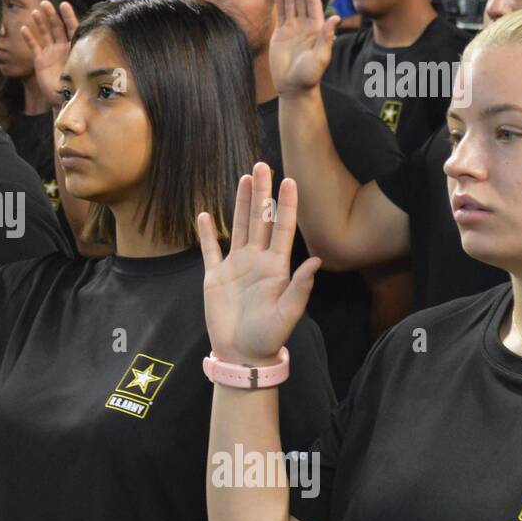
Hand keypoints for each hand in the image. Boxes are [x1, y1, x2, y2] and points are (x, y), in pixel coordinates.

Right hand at [21, 0, 78, 108]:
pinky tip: (24, 29)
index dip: (68, 16)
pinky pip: (34, 46)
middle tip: (45, 3)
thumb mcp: (84, 72)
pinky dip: (29, 38)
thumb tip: (102, 52)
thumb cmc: (78, 87)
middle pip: (56, 27)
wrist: (65, 100)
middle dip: (51, 15)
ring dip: (40, 22)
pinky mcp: (40, 61)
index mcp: (75, 47)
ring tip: (35, 11)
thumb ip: (88, 60)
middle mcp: (62, 47)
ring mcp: (51, 53)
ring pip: (45, 34)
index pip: (72, 27)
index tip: (64, 5)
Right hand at [198, 163, 318, 365]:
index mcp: (276, 267)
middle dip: (262, 193)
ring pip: (238, 227)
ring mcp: (236, 266)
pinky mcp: (215, 277)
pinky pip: (210, 250)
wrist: (242, 355)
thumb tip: (317, 262)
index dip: (286, 204)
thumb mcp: (288, 313)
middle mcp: (257, 261)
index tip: (289, 180)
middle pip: (260, 219)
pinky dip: (206, 233)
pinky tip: (204, 215)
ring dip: (240, 203)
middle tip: (262, 165)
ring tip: (243, 179)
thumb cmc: (268, 337)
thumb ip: (300, 287)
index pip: (283, 228)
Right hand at [269, 0, 338, 95]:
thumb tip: (335, 18)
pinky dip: (280, 2)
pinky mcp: (281, 34)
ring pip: (291, 4)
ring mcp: (293, 29)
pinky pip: (281, 14)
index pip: (312, 4)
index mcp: (316, 28)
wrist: (294, 87)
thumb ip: (326, 37)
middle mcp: (305, 25)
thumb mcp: (321, 57)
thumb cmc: (309, 76)